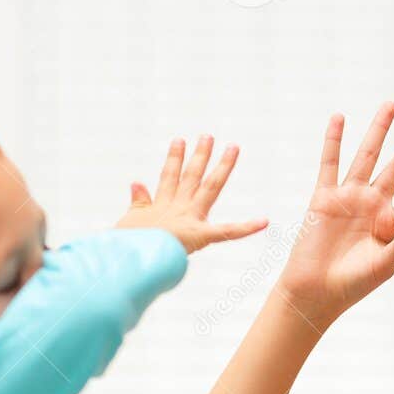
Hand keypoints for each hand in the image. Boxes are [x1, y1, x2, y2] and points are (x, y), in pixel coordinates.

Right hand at [117, 135, 267, 252]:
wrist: (130, 257)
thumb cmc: (128, 245)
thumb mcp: (131, 221)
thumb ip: (139, 202)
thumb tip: (137, 182)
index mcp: (161, 206)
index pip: (169, 177)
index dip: (174, 159)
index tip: (179, 141)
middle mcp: (177, 207)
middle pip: (192, 176)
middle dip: (200, 155)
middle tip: (208, 136)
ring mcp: (189, 218)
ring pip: (210, 187)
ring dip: (222, 167)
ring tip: (233, 147)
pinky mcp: (200, 235)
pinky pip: (227, 232)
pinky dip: (246, 228)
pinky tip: (265, 221)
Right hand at [275, 103, 393, 325]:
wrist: (315, 292)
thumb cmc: (351, 283)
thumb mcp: (383, 267)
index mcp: (391, 223)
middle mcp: (373, 204)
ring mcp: (349, 198)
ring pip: (367, 156)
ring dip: (379, 130)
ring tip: (391, 105)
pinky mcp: (324, 198)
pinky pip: (330, 164)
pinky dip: (334, 141)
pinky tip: (339, 118)